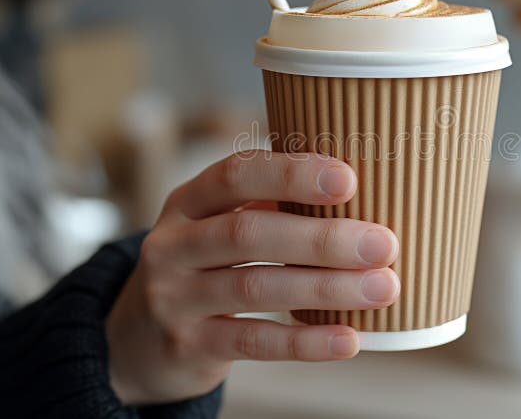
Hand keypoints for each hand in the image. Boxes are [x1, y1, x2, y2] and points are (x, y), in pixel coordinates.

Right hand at [105, 151, 399, 404]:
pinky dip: (305, 341)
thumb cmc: (204, 266)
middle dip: (323, 238)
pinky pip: (253, 341)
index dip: (291, 174)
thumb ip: (270, 207)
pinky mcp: (187, 346)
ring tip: (382, 288)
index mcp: (188, 201)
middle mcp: (173, 244)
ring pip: (255, 286)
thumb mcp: (218, 225)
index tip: (349, 179)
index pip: (236, 174)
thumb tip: (361, 198)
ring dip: (326, 287)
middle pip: (249, 233)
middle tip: (384, 244)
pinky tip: (348, 338)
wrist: (136, 338)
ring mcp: (174, 297)